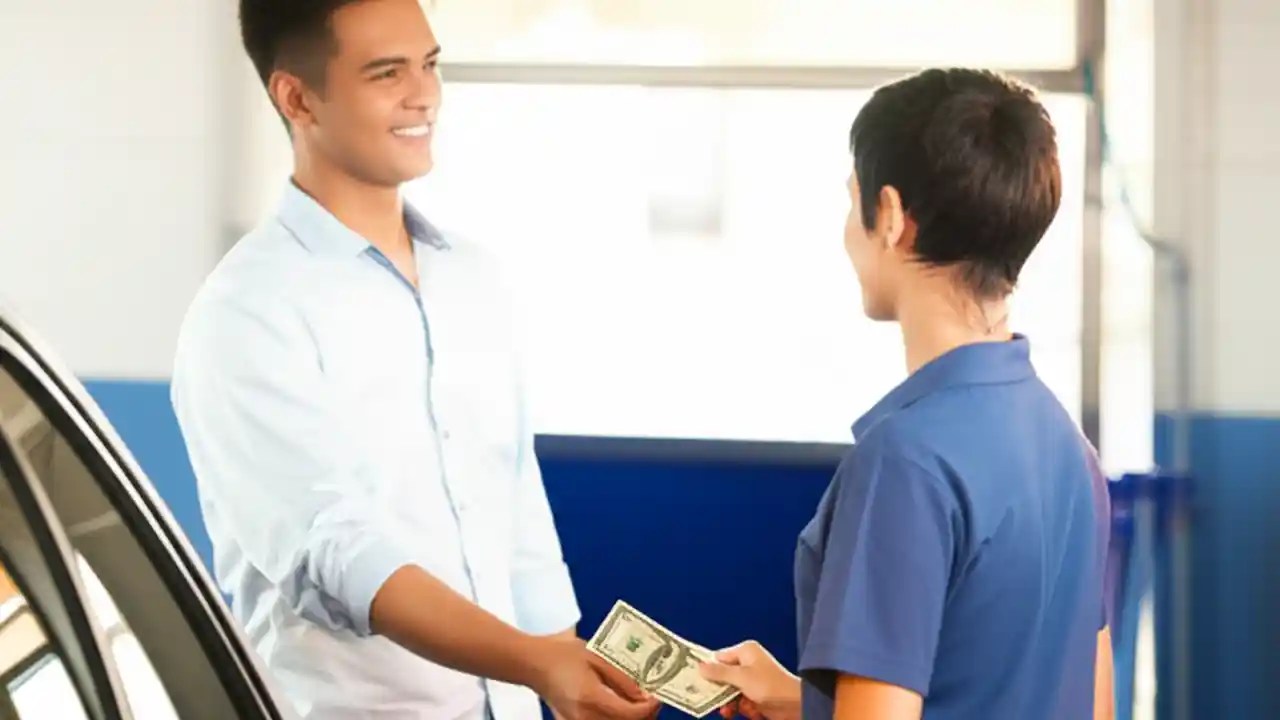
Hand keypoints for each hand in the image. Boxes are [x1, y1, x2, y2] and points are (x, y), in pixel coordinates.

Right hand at [531, 636, 659, 719]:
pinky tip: (619, 709)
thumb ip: (623, 679)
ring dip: (629, 719)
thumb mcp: (598, 658)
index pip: (629, 715)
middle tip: (650, 700)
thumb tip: (645, 695)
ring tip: (636, 704)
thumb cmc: (564, 655)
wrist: (534, 664)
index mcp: (590, 697)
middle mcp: (584, 717)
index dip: (648, 708)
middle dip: (643, 716)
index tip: (657, 697)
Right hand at [698, 641, 800, 719]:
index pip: (719, 657)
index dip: (708, 668)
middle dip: (718, 690)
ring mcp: (752, 681)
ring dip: (727, 702)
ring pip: (730, 691)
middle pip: (723, 676)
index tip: (694, 679)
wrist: (796, 706)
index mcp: (746, 652)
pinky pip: (739, 701)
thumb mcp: (741, 677)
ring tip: (727, 711)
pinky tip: (738, 713)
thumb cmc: (771, 686)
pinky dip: (738, 708)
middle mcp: (748, 664)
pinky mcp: (756, 696)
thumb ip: (719, 673)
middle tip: (708, 699)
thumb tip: (700, 666)